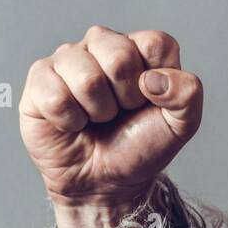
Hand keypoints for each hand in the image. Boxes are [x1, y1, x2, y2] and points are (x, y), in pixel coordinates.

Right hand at [19, 25, 202, 209]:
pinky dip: (70, 121)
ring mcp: (68, 59)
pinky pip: (56, 95)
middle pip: (120, 56)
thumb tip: (153, 79)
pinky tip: (72, 124)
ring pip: (87, 78)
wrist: (107, 183)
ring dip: (98, 112)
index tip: (150, 103)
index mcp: (139, 49)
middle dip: (126, 98)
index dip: (157, 83)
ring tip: (96, 119)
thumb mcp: (180, 125)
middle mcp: (103, 44)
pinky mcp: (39, 78)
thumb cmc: (140, 147)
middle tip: (120, 114)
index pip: (155, 44)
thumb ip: (188, 93)